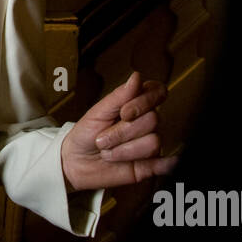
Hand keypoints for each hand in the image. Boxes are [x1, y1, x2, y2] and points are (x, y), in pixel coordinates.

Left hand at [60, 71, 175, 190]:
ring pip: (152, 142)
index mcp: (136, 104)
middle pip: (152, 120)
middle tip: (103, 139)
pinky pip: (165, 163)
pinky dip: (165, 164)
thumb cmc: (86, 134)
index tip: (124, 112)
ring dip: (124, 151)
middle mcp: (146, 122)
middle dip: (122, 132)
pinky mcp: (150, 165)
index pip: (157, 92)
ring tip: (108, 153)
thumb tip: (136, 77)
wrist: (76, 162)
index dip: (144, 101)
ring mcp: (149, 143)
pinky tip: (157, 164)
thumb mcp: (98, 112)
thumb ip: (119, 96)